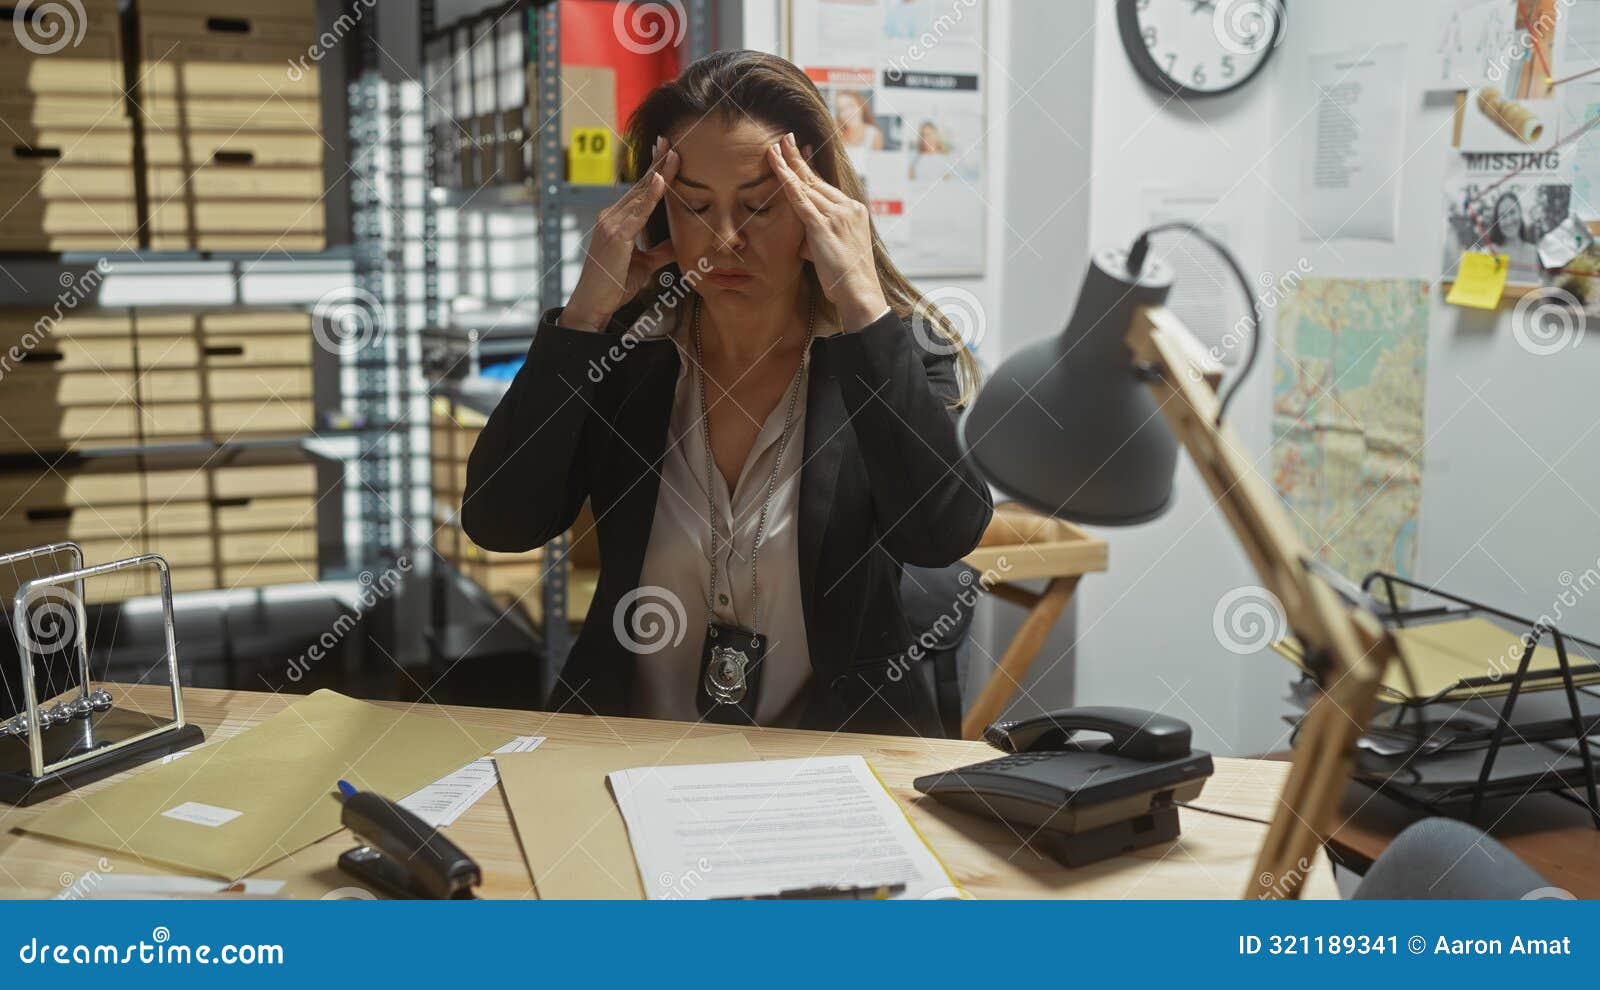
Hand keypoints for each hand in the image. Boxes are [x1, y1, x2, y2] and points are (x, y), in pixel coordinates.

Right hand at [563, 135, 680, 329]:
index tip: (666, 152)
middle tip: (669, 140)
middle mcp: (611, 216)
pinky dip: (651, 195)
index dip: (654, 171)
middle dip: (656, 162)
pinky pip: (638, 212)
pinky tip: (661, 180)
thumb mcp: (645, 265)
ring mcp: (611, 224)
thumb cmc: (614, 285)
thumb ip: (660, 251)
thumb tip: (677, 243)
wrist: (594, 304)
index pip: (640, 191)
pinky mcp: (615, 235)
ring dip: (659, 173)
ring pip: (640, 194)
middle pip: (640, 185)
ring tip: (672, 153)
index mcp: (617, 220)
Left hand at [767, 132, 889, 332]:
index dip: (810, 168)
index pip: (826, 185)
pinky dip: (787, 181)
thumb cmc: (847, 279)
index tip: (800, 151)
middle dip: (798, 157)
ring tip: (775, 147)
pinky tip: (777, 167)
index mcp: (853, 211)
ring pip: (807, 185)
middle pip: (816, 179)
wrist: (860, 291)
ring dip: (788, 164)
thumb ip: (821, 239)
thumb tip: (804, 241)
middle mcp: (847, 208)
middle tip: (785, 138)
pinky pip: (800, 199)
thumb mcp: (836, 251)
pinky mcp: (823, 226)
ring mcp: (836, 215)